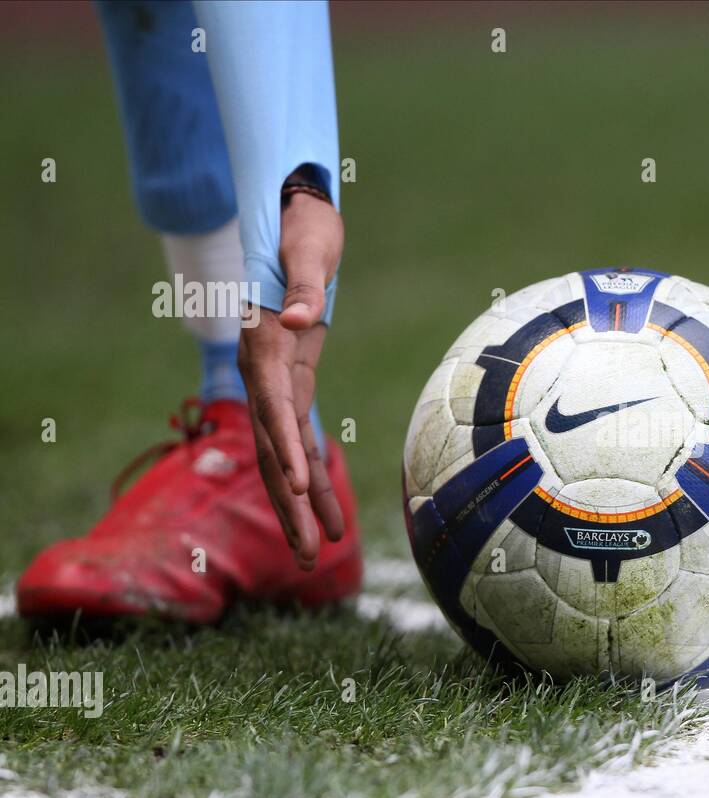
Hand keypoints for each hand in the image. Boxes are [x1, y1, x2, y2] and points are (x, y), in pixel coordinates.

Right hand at [238, 191, 344, 568]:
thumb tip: (305, 320)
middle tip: (310, 555)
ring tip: (321, 552)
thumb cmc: (303, 228)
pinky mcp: (292, 379)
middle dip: (291, 502)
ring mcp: (274, 378)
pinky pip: (300, 435)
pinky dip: (314, 471)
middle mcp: (261, 367)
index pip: (273, 403)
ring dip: (302, 503)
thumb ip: (307, 285)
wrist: (293, 213)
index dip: (284, 446)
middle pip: (272, 445)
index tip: (301, 486)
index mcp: (263, 340)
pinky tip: (327, 510)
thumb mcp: (309, 247)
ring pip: (283, 452)